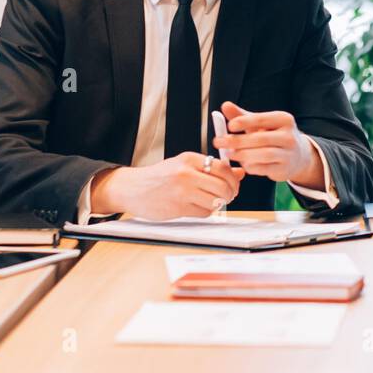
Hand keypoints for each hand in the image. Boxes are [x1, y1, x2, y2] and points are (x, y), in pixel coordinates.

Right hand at [91, 152, 243, 220]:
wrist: (132, 188)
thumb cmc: (159, 177)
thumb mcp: (185, 166)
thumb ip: (211, 169)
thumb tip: (239, 173)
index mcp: (190, 159)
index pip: (223, 167)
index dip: (233, 179)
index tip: (233, 184)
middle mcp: (187, 173)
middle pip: (223, 186)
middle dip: (230, 194)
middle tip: (228, 196)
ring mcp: (182, 190)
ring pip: (216, 201)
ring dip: (218, 205)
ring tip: (212, 202)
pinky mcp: (178, 207)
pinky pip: (204, 212)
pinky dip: (206, 212)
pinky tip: (198, 207)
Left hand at [214, 102, 320, 185]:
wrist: (297, 156)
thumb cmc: (272, 135)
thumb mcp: (259, 124)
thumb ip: (242, 116)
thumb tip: (225, 105)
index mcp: (284, 119)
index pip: (262, 119)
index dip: (245, 122)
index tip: (230, 125)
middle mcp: (289, 135)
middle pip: (261, 138)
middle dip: (237, 141)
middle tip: (219, 142)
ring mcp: (288, 154)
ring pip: (263, 154)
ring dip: (242, 155)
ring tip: (228, 154)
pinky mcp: (284, 169)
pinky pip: (264, 169)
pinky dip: (250, 166)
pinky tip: (242, 163)